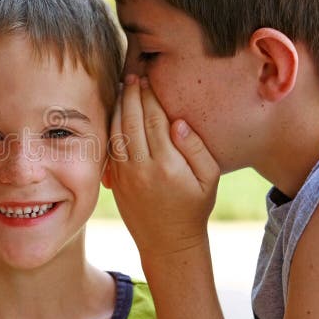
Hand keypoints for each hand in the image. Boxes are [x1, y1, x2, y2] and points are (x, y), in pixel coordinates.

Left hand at [107, 75, 219, 257]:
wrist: (167, 242)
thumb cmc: (194, 207)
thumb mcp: (208, 179)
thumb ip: (196, 148)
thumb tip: (177, 122)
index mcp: (167, 164)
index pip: (154, 119)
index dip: (149, 97)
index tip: (149, 79)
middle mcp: (141, 167)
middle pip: (131, 120)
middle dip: (131, 95)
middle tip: (133, 76)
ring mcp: (124, 174)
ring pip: (116, 131)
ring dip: (118, 107)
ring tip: (122, 88)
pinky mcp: (115, 179)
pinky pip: (110, 146)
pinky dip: (111, 125)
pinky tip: (116, 112)